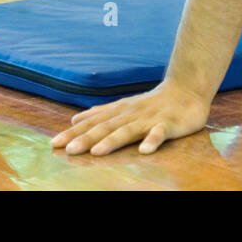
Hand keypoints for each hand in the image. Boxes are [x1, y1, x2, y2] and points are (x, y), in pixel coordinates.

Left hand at [50, 81, 210, 155]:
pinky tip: (145, 151)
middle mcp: (131, 115)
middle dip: (88, 138)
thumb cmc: (153, 102)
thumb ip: (101, 113)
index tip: (54, 144)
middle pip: (107, 127)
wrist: (187, 90)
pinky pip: (161, 133)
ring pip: (129, 130)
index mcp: (120, 112)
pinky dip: (153, 140)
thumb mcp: (124, 106)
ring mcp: (150, 119)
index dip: (74, 133)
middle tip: (70, 150)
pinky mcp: (169, 124)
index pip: (93, 123)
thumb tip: (75, 118)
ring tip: (97, 152)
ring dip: (113, 140)